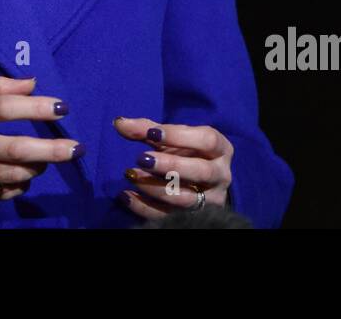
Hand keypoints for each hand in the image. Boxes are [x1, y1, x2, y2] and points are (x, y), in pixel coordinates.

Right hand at [0, 75, 81, 202]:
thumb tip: (32, 82)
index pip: (2, 107)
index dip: (35, 107)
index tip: (62, 108)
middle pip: (14, 147)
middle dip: (51, 149)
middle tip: (77, 148)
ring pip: (11, 174)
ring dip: (37, 167)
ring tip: (47, 159)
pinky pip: (0, 193)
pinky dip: (19, 186)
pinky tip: (24, 176)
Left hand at [112, 116, 232, 218]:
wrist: (201, 182)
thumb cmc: (186, 152)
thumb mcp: (172, 138)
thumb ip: (147, 129)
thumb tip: (119, 123)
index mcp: (220, 149)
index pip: (207, 140)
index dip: (179, 136)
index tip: (151, 134)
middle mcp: (221, 175)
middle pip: (200, 171)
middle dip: (169, 165)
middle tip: (142, 158)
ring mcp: (211, 199)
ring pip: (186, 198)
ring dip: (155, 188)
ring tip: (131, 175)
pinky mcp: (196, 217)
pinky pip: (169, 216)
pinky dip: (145, 207)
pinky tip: (126, 196)